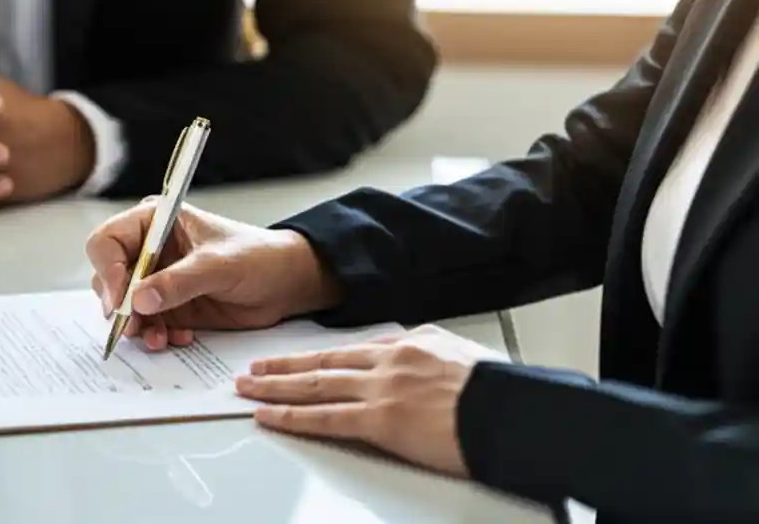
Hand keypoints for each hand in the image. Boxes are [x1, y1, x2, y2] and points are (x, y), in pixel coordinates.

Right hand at [85, 202, 340, 349]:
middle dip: (120, 306)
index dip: (108, 271)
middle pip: (108, 276)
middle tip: (135, 326)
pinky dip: (156, 335)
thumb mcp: (219, 266)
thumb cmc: (257, 257)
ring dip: (137, 326)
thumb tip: (138, 300)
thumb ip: (178, 282)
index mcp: (154, 222)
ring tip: (160, 338)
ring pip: (123, 306)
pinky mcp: (167, 306)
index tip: (121, 301)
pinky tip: (179, 338)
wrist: (284, 283)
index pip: (107, 241)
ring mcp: (155, 280)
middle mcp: (148, 249)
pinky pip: (145, 324)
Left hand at [236, 325, 505, 476]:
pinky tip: (268, 415)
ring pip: (315, 385)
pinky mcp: (381, 420)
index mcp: (410, 344)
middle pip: (323, 361)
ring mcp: (382, 389)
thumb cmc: (500, 393)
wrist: (514, 411)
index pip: (353, 349)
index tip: (297, 358)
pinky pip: (324, 417)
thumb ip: (429, 359)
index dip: (319, 355)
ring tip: (248, 388)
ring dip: (276, 387)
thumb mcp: (462, 359)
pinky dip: (291, 416)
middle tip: (255, 368)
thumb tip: (416, 365)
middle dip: (284, 366)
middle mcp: (389, 361)